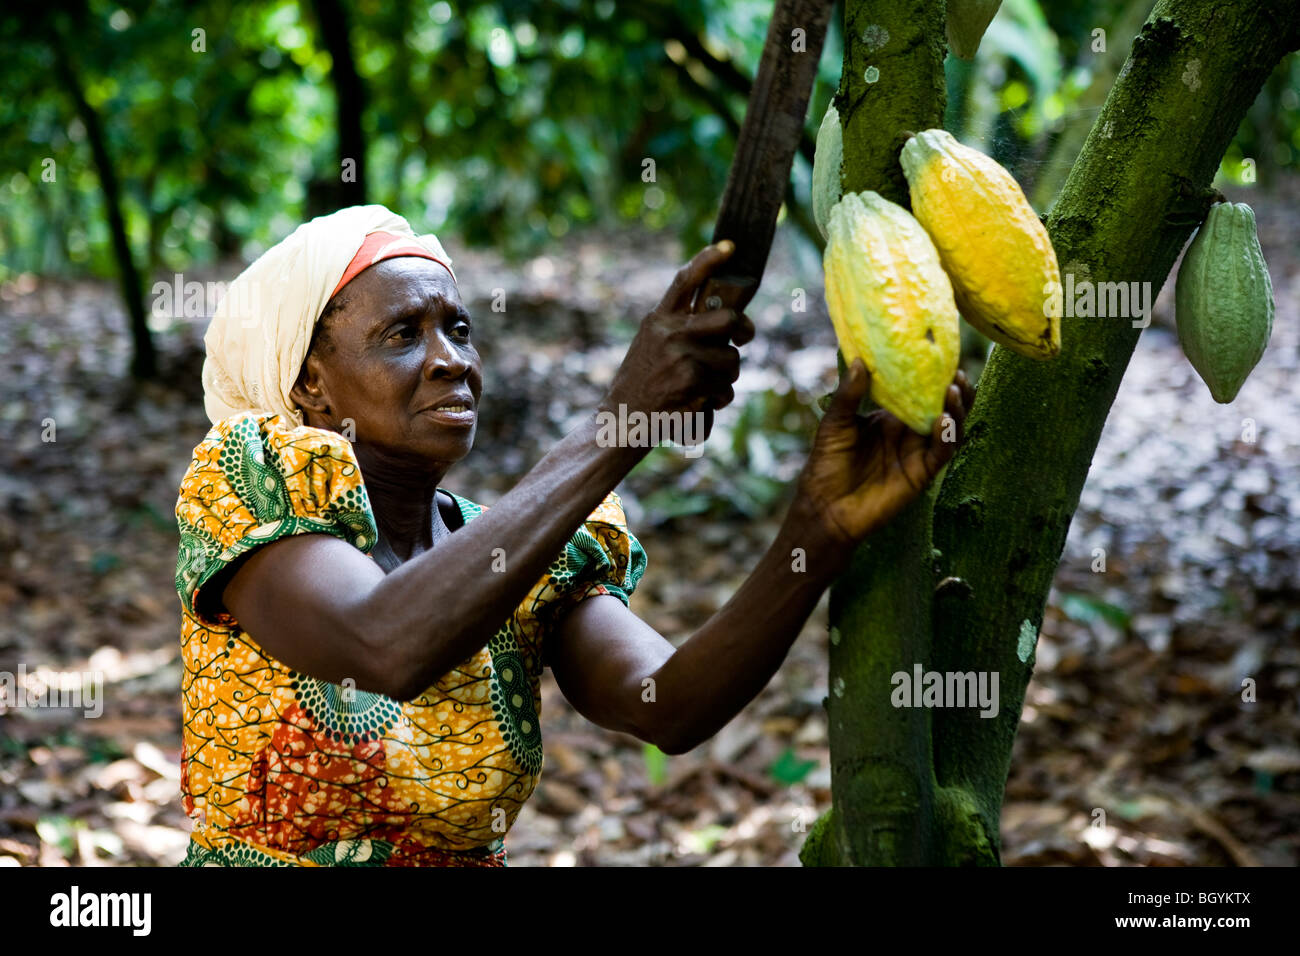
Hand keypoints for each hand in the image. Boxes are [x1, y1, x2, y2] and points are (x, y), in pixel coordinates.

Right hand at [600, 242, 754, 441]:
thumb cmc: (642, 383)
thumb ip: (680, 326)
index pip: (684, 281)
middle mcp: (669, 333)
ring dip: (726, 377)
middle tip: (742, 338)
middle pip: (727, 317)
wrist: (622, 421)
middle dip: (743, 330)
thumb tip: (728, 317)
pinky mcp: (691, 382)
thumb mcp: (651, 343)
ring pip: (732, 360)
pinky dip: (719, 399)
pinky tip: (701, 403)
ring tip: (705, 386)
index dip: (708, 259)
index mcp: (659, 319)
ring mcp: (681, 356)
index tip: (730, 246)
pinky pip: (726, 387)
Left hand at [793, 360, 974, 546]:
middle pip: (942, 408)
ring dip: (955, 410)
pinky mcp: (921, 474)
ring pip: (948, 429)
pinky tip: (943, 421)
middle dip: (954, 391)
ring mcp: (916, 453)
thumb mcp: (835, 423)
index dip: (932, 377)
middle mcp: (908, 433)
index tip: (940, 357)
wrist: (825, 506)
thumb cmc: (826, 464)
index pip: (918, 393)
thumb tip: (859, 361)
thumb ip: (849, 395)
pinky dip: (946, 437)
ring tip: (954, 390)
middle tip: (957, 374)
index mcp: (890, 418)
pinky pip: (940, 454)